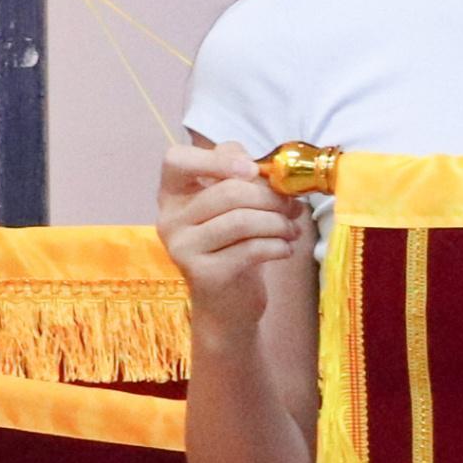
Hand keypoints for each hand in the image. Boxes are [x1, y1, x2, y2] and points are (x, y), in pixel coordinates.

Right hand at [155, 138, 303, 341]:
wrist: (227, 303)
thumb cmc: (234, 245)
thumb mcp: (232, 207)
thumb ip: (238, 177)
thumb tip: (259, 166)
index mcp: (173, 194)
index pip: (177, 160)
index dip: (217, 159)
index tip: (253, 169)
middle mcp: (170, 219)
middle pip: (227, 192)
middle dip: (271, 197)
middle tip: (293, 207)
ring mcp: (182, 248)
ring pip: (242, 221)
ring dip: (279, 223)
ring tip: (292, 229)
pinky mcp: (204, 274)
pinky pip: (251, 249)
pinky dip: (278, 245)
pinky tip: (286, 249)